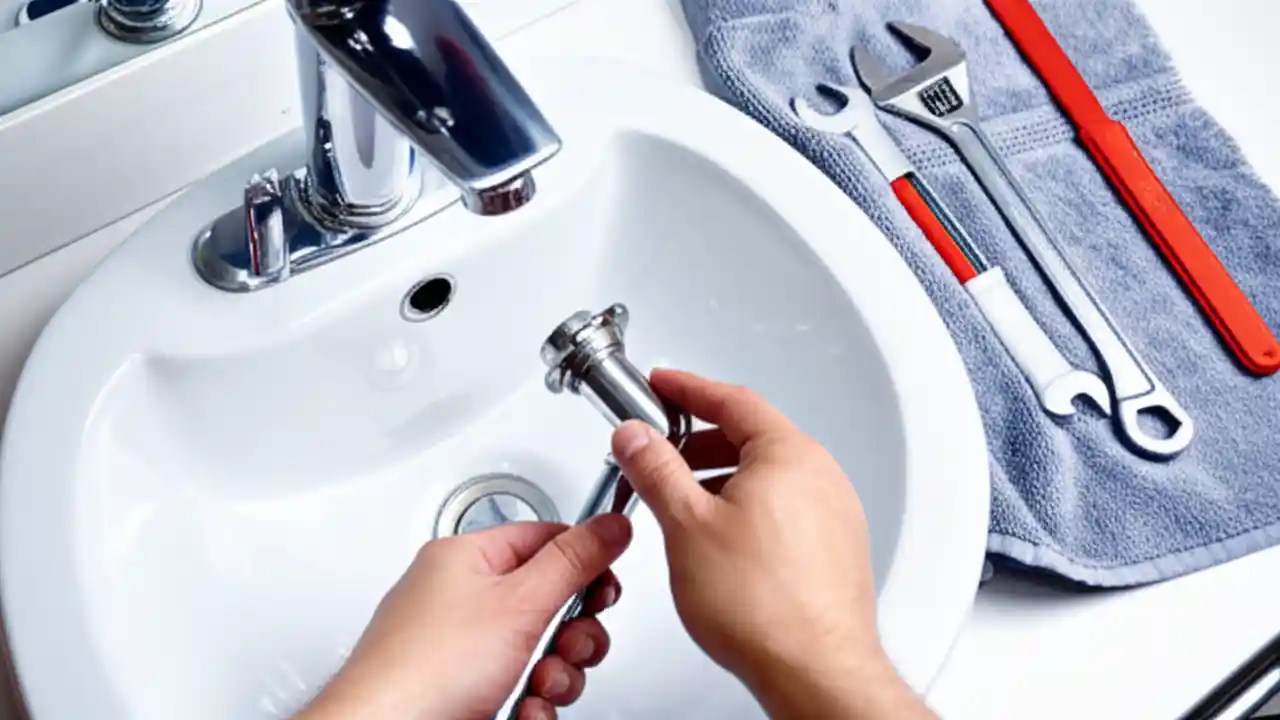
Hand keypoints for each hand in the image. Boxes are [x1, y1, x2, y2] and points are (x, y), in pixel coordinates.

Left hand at [294, 515, 631, 719]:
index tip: (605, 586)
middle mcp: (462, 600)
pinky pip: (523, 689)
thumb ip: (574, 561)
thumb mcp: (518, 603)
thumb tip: (611, 524)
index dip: (583, 561)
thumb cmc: (423, 672)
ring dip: (555, 675)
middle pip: (550, 601)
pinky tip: (521, 710)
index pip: (544, 538)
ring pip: (542, 652)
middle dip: (571, 633)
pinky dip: (532, 704)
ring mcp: (464, 650)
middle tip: (566, 644)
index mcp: (467, 559)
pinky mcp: (467, 692)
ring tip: (537, 685)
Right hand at [610, 369, 932, 719]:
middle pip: (751, 435)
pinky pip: (786, 506)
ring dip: (721, 476)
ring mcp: (833, 512)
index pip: (732, 399)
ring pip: (768, 475)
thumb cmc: (763, 606)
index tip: (663, 384)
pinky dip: (748, 506)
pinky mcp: (835, 546)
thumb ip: (656, 469)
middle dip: (700, 439)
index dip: (688, 389)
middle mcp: (821, 476)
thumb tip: (637, 437)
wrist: (814, 670)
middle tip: (662, 448)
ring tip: (682, 499)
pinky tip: (720, 537)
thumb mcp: (686, 524)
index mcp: (789, 455)